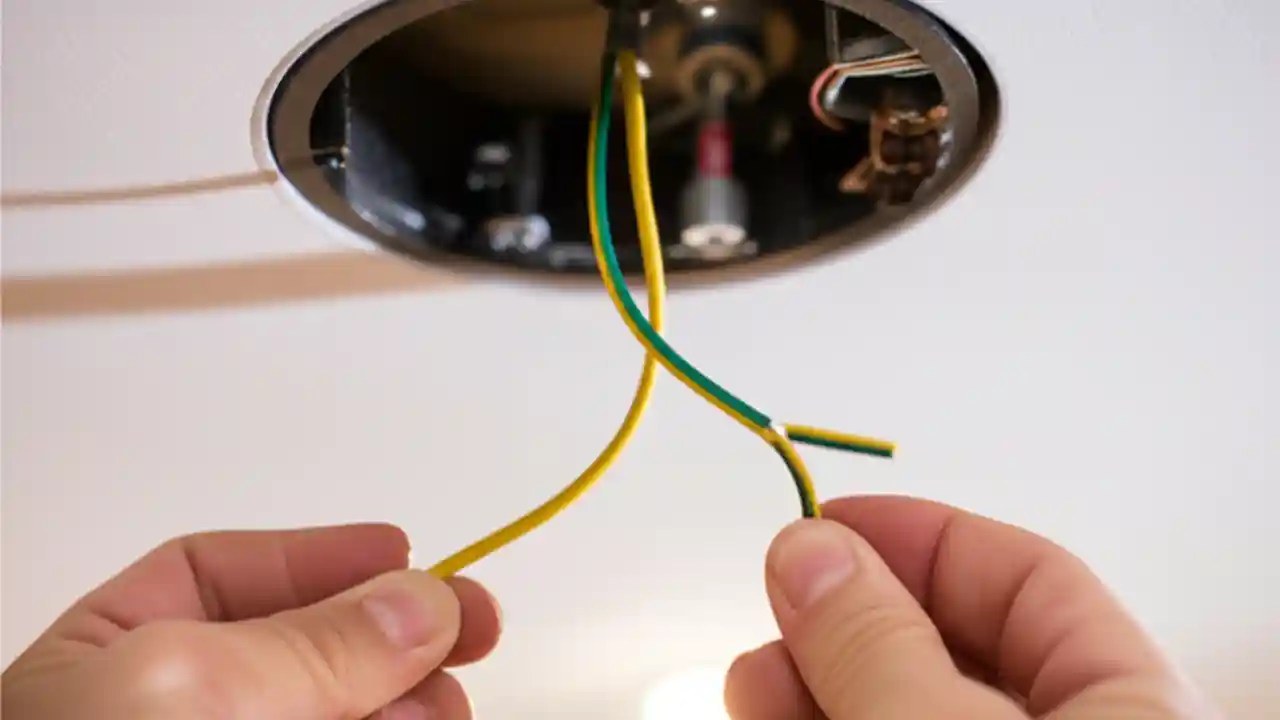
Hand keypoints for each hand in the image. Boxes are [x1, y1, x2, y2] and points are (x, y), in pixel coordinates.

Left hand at [2, 524, 500, 719]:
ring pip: (353, 716)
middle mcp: (177, 711)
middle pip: (310, 648)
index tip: (410, 556)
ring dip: (412, 705)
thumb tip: (422, 600)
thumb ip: (316, 642)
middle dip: (393, 638)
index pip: (224, 576)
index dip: (324, 560)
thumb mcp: (195, 692)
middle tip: (474, 632)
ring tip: (436, 718)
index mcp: (117, 652)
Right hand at [726, 496, 1219, 718]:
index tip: (825, 519)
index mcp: (1138, 712)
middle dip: (846, 619)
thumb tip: (811, 553)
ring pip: (900, 713)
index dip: (918, 534)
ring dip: (815, 685)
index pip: (1028, 580)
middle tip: (780, 604)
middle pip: (949, 650)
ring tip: (752, 685)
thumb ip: (881, 648)